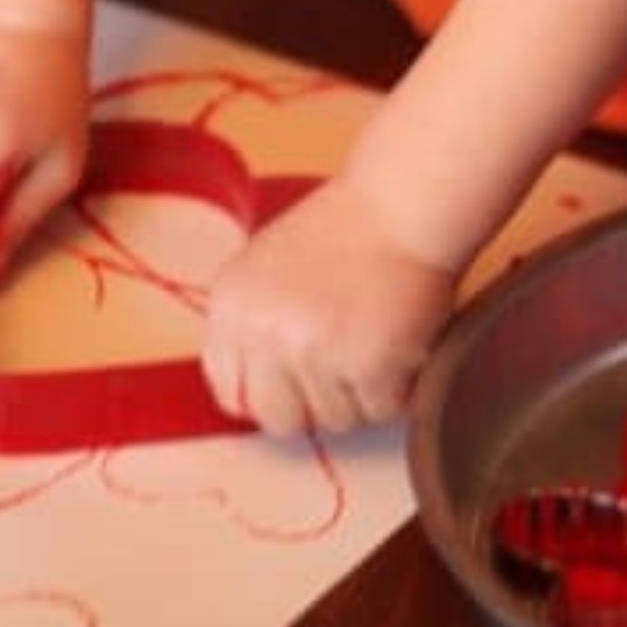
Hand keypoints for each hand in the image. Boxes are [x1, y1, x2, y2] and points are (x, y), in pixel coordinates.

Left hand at [202, 175, 455, 435]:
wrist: (398, 206)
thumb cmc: (339, 232)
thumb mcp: (265, 268)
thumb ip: (250, 325)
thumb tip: (249, 395)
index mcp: (231, 304)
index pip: (227, 389)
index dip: (263, 393)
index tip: (288, 385)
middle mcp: (263, 330)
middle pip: (277, 419)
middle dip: (310, 405)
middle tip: (337, 367)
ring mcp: (314, 350)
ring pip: (333, 420)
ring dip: (357, 394)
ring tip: (369, 338)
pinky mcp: (366, 365)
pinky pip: (377, 411)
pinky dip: (394, 389)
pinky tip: (394, 342)